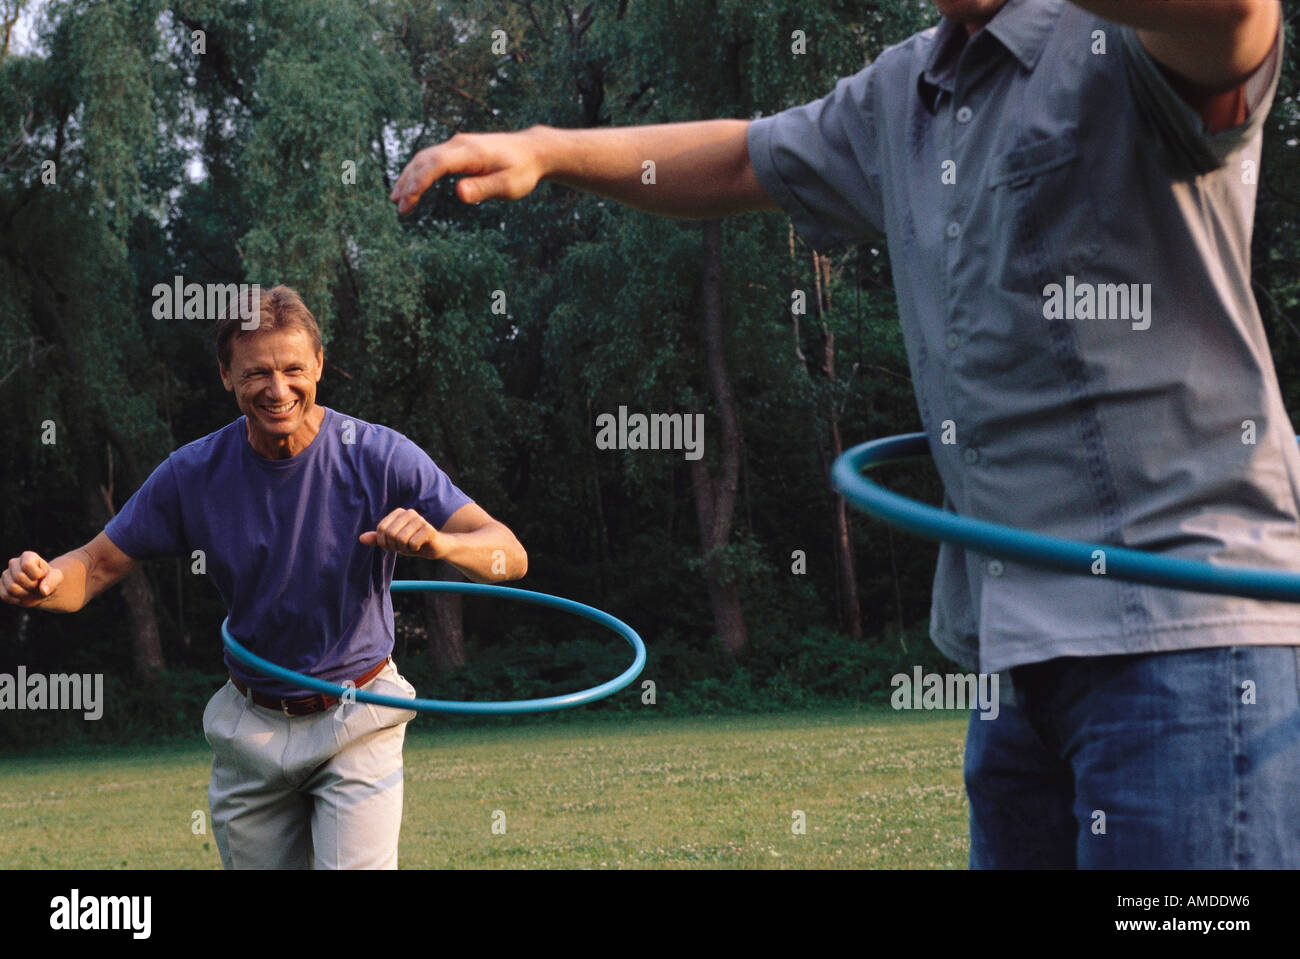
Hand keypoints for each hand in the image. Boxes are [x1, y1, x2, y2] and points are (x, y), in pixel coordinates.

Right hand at [2, 551, 63, 606]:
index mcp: (28, 556)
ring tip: (30, 591)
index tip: (42, 576)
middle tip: (36, 585)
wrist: (41, 590)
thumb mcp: (56, 578)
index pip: (27, 565)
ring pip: (11, 588)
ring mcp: (5, 574)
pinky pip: (5, 596)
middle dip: (31, 585)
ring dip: (25, 593)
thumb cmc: (49, 580)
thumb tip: (43, 590)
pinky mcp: (1, 586)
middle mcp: (14, 563)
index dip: (36, 575)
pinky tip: (23, 596)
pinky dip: (17, 600)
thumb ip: (52, 581)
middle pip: (18, 577)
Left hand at [359, 509, 447, 558]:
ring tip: (412, 545)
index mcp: (398, 513)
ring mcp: (420, 520)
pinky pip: (412, 544)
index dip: (384, 542)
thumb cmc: (412, 543)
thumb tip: (361, 538)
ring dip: (405, 548)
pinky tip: (420, 546)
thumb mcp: (393, 542)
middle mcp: (409, 513)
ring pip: (401, 539)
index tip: (392, 546)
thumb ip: (378, 539)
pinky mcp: (428, 529)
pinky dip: (414, 549)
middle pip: (390, 534)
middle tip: (404, 546)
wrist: (436, 547)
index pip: (381, 529)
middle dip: (395, 546)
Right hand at [390, 130, 545, 214]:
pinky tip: (410, 188)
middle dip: (409, 182)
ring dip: (409, 177)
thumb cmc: (523, 171)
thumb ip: (484, 188)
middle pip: (425, 159)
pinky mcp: (457, 150)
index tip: (409, 198)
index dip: (421, 180)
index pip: (438, 163)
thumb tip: (459, 193)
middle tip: (399, 207)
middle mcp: (460, 144)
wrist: (532, 151)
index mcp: (472, 152)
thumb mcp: (509, 185)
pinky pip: (431, 159)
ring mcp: (457, 145)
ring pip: (424, 158)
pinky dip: (418, 173)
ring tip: (396, 200)